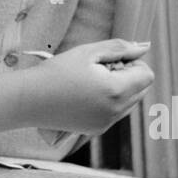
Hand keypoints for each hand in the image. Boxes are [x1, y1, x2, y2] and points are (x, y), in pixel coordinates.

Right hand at [24, 39, 153, 133]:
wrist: (30, 100)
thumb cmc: (57, 71)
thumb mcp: (88, 52)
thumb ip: (120, 48)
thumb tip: (144, 47)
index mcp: (116, 90)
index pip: (147, 75)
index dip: (134, 63)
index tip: (111, 60)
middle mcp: (116, 111)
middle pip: (142, 90)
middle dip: (128, 76)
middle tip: (100, 69)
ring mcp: (107, 123)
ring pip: (131, 102)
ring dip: (120, 89)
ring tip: (92, 82)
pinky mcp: (97, 129)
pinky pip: (116, 113)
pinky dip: (109, 101)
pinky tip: (85, 95)